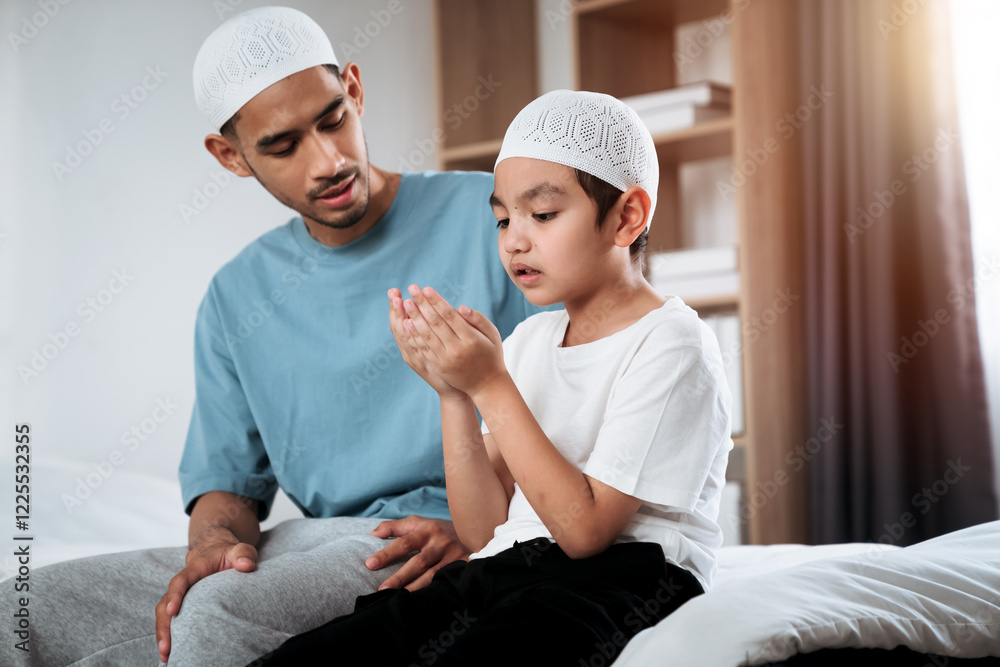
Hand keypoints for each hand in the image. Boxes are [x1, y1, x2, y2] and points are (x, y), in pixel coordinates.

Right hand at [154, 535, 257, 662]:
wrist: (216, 550)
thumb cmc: (228, 553)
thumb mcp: (239, 549)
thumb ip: (243, 553)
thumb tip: (247, 565)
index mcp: (194, 568)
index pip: (180, 581)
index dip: (175, 595)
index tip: (172, 611)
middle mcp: (183, 583)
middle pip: (165, 603)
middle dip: (164, 624)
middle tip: (167, 646)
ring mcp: (181, 595)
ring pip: (164, 614)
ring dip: (163, 634)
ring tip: (166, 655)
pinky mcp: (184, 605)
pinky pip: (172, 620)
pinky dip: (170, 634)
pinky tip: (172, 652)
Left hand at [365, 516, 469, 590]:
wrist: (474, 532)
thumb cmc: (438, 530)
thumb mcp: (418, 522)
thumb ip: (394, 527)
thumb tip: (371, 535)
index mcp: (428, 530)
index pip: (405, 542)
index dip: (387, 553)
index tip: (369, 564)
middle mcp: (441, 543)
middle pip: (418, 562)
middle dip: (399, 577)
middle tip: (382, 590)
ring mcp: (454, 557)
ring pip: (433, 576)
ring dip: (414, 588)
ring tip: (398, 599)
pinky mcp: (463, 568)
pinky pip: (446, 583)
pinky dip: (433, 592)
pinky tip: (421, 602)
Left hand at [399, 285, 505, 396]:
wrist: (487, 385)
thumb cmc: (491, 355)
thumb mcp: (493, 335)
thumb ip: (478, 319)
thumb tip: (460, 307)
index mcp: (471, 338)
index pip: (450, 316)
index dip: (437, 301)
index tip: (426, 289)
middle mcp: (457, 349)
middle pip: (435, 323)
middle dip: (422, 304)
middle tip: (412, 289)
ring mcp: (446, 359)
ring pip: (427, 335)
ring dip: (415, 317)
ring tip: (406, 303)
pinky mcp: (439, 366)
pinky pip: (424, 348)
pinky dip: (414, 335)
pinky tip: (407, 324)